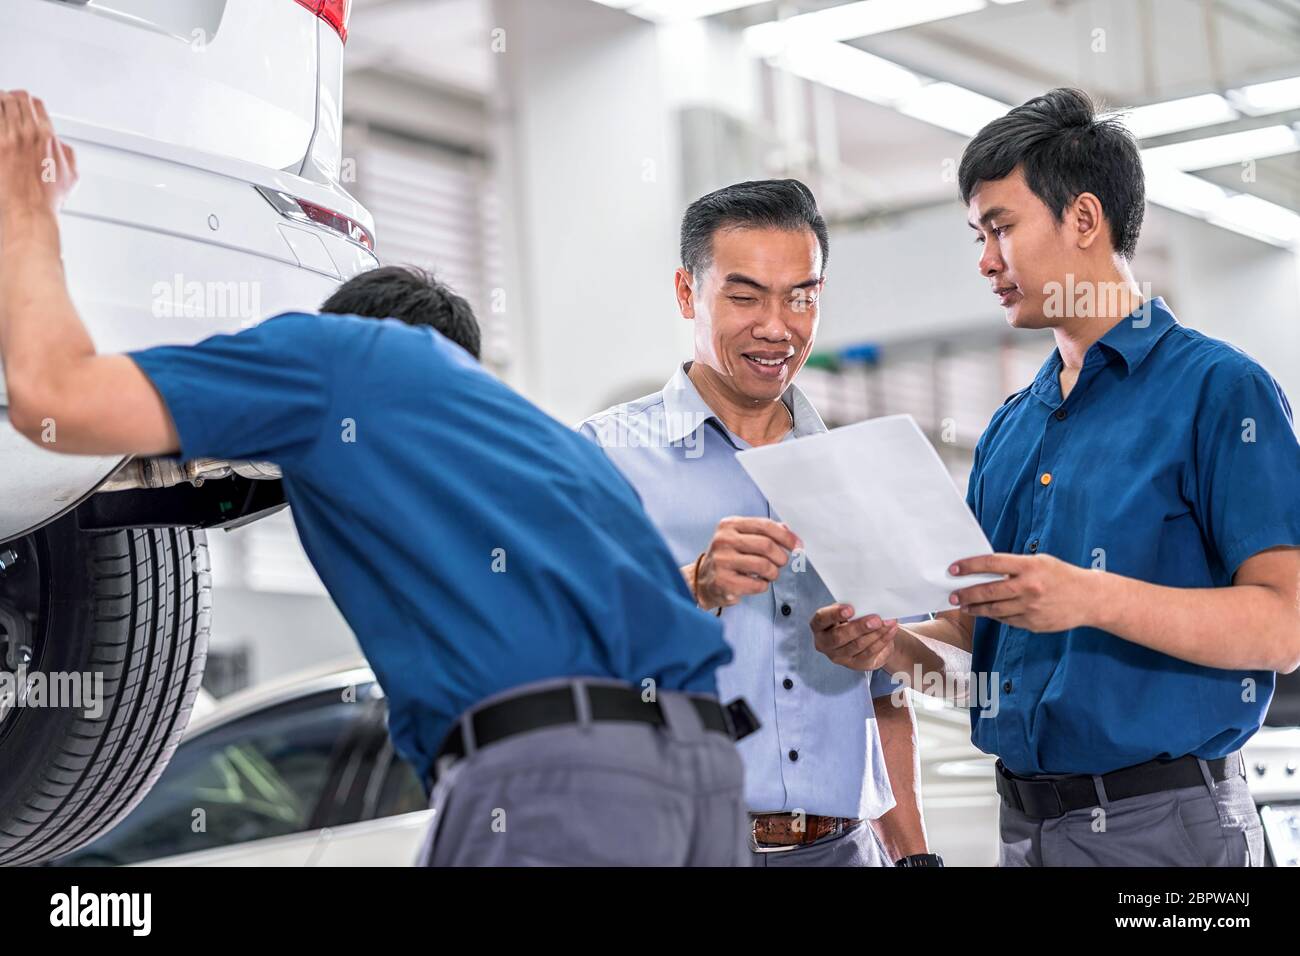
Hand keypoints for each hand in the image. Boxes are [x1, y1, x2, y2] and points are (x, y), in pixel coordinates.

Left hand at [0, 90, 77, 224]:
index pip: (36, 103)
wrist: (30, 211)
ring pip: (1, 102)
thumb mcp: (71, 176)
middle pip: (17, 97)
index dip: (27, 101)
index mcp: (49, 136)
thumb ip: (68, 154)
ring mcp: (10, 137)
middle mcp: (29, 132)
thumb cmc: (47, 199)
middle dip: (9, 97)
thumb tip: (60, 144)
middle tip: (3, 101)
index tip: (21, 105)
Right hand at [692, 517, 800, 609]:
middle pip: (766, 545)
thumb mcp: (742, 537)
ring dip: (773, 573)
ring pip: (764, 566)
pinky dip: (763, 586)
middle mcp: (723, 540)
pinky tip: (756, 583)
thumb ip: (765, 532)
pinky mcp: (724, 581)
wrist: (704, 580)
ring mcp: (722, 561)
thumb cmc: (728, 558)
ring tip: (769, 574)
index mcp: (729, 525)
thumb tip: (789, 532)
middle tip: (781, 563)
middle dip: (781, 557)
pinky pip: (757, 584)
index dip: (786, 536)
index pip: (765, 525)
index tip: (797, 546)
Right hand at [811, 603, 898, 670]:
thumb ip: (853, 607)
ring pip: (857, 646)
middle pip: (839, 637)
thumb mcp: (848, 610)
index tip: (850, 609)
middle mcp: (825, 644)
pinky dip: (882, 640)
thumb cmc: (853, 617)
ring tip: (889, 622)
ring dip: (876, 633)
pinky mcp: (856, 665)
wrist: (864, 634)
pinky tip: (890, 631)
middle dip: (859, 627)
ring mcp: (839, 657)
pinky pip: (870, 653)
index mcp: (819, 626)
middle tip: (876, 619)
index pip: (821, 619)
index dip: (834, 614)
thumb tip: (869, 603)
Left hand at [948, 552, 1097, 631]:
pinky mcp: (1034, 624)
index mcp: (1029, 566)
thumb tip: (984, 572)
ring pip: (995, 609)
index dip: (969, 566)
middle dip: (966, 594)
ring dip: (976, 608)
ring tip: (964, 606)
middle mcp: (1029, 587)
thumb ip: (1014, 566)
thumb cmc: (1061, 575)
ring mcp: (1031, 608)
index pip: (991, 563)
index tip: (954, 569)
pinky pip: (1008, 620)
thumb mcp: (1039, 562)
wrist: (1089, 598)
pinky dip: (996, 616)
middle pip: (988, 591)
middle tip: (952, 595)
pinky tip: (988, 613)